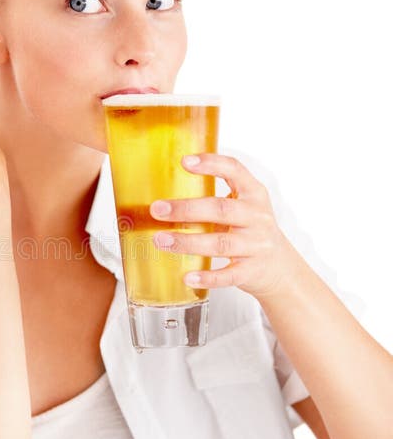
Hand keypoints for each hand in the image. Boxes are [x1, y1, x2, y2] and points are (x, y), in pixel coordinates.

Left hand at [149, 153, 298, 299]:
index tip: (184, 161)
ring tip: (161, 240)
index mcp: (253, 194)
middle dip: (186, 209)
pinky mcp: (251, 271)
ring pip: (220, 243)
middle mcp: (257, 217)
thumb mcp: (243, 207)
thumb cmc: (251, 231)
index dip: (211, 164)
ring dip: (188, 242)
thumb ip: (214, 198)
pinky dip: (207, 277)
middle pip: (220, 209)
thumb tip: (165, 191)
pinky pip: (227, 275)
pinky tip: (187, 276)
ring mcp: (256, 245)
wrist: (280, 267)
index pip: (235, 171)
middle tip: (157, 209)